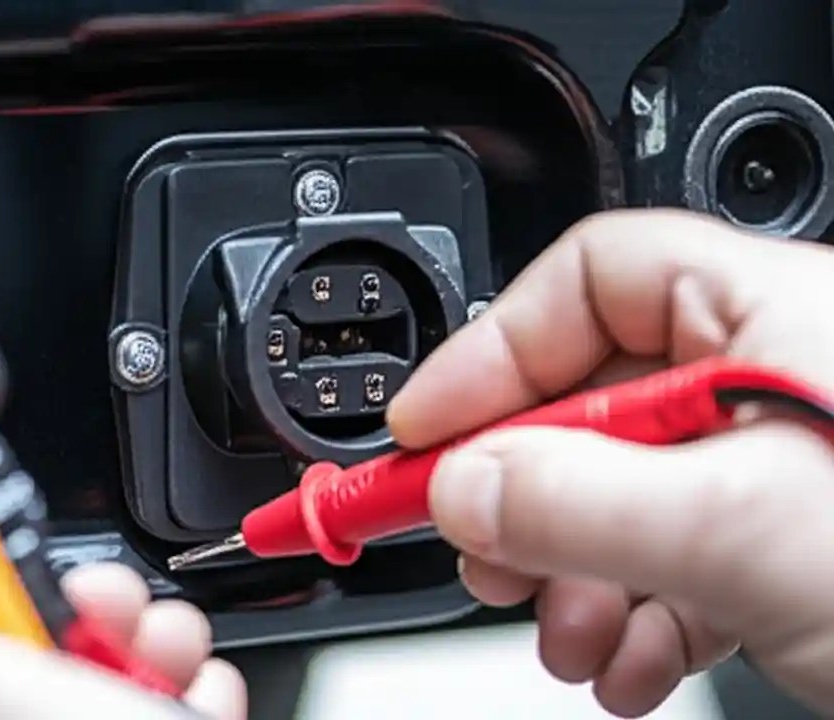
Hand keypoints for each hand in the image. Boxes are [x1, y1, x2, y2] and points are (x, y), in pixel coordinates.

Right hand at [387, 208, 833, 716]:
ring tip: (571, 635)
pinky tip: (631, 662)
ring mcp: (783, 471)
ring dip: (574, 574)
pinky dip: (632, 615)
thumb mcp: (745, 530)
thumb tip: (459, 484)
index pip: (592, 284)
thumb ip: (578, 500)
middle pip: (591, 403)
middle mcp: (775, 383)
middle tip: (482, 550)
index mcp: (775, 321)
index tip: (424, 432)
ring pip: (623, 496)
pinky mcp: (792, 549)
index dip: (493, 353)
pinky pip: (672, 560)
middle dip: (525, 492)